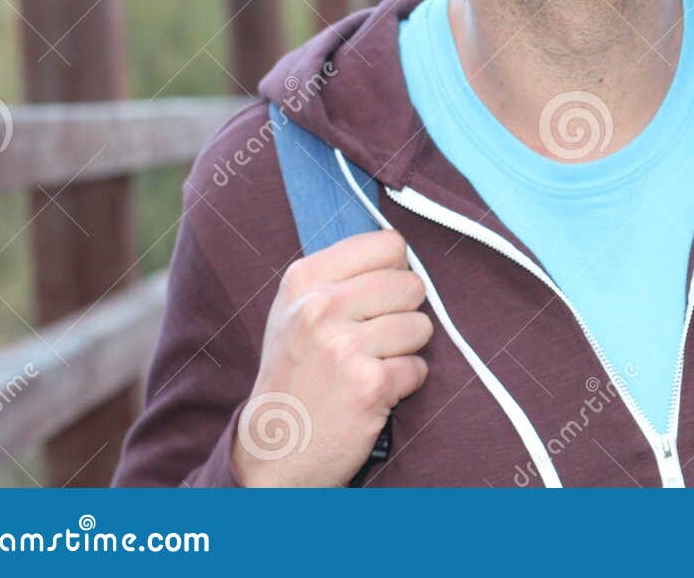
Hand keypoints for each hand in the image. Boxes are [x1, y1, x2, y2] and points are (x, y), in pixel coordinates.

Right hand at [231, 229, 432, 486]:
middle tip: (373, 340)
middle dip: (403, 314)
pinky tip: (373, 391)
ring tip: (370, 366)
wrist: (272, 450)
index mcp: (304, 279)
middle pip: (411, 284)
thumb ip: (342, 275)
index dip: (393, 272)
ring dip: (405, 350)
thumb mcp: (296, 310)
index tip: (375, 299)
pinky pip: (419, 367)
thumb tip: (401, 250)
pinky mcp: (368, 384)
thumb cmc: (295, 374)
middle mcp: (320, 307)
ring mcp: (343, 346)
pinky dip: (404, 383)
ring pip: (421, 325)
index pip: (388, 244)